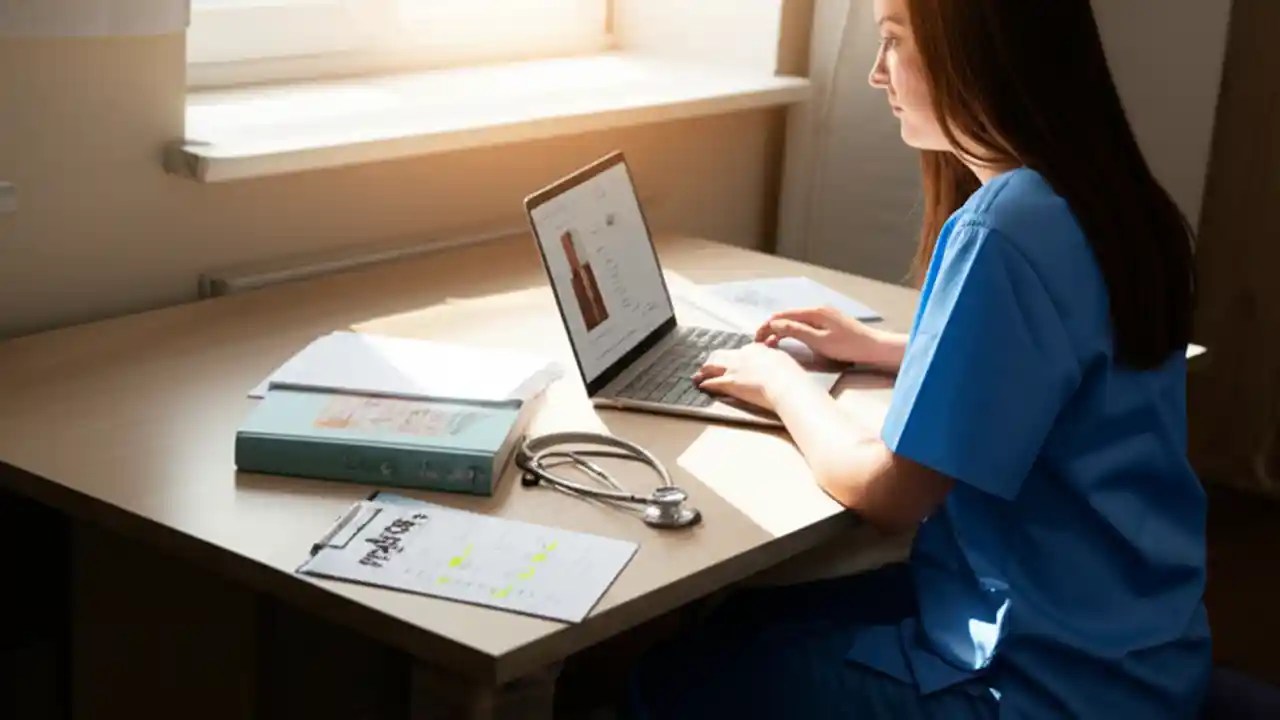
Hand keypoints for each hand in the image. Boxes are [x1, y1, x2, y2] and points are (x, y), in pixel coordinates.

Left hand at [692, 343, 806, 411]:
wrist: (784, 384)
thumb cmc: (790, 374)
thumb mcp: (783, 359)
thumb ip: (774, 356)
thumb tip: (773, 352)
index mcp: (757, 349)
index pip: (742, 350)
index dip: (737, 357)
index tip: (735, 360)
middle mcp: (742, 356)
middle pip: (722, 355)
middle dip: (714, 360)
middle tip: (708, 365)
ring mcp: (734, 368)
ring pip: (713, 366)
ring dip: (705, 370)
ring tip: (698, 374)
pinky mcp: (730, 382)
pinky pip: (713, 383)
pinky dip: (705, 384)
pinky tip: (701, 386)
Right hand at [756, 306, 893, 365]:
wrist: (873, 347)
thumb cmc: (847, 347)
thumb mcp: (819, 341)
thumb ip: (796, 330)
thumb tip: (774, 323)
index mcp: (814, 312)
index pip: (783, 315)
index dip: (767, 326)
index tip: (756, 339)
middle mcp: (817, 309)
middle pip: (787, 316)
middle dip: (771, 327)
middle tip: (760, 343)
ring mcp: (824, 315)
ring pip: (795, 320)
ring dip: (781, 330)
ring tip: (771, 343)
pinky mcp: (829, 322)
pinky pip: (804, 324)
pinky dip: (793, 331)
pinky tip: (790, 339)